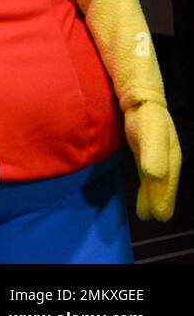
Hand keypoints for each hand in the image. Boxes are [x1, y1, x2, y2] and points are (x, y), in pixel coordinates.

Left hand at [124, 100, 180, 220]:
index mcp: (171, 157)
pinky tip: (144, 194)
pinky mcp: (147, 151)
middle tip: (152, 217)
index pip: (167, 183)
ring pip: (156, 180)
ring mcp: (158, 155)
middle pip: (163, 184)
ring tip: (146, 213)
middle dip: (159, 200)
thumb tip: (154, 175)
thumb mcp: (151, 133)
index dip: (163, 199)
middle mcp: (167, 159)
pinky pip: (148, 173)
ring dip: (152, 196)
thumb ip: (154, 153)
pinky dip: (147, 186)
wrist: (143, 98)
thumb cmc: (147, 116)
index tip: (159, 217)